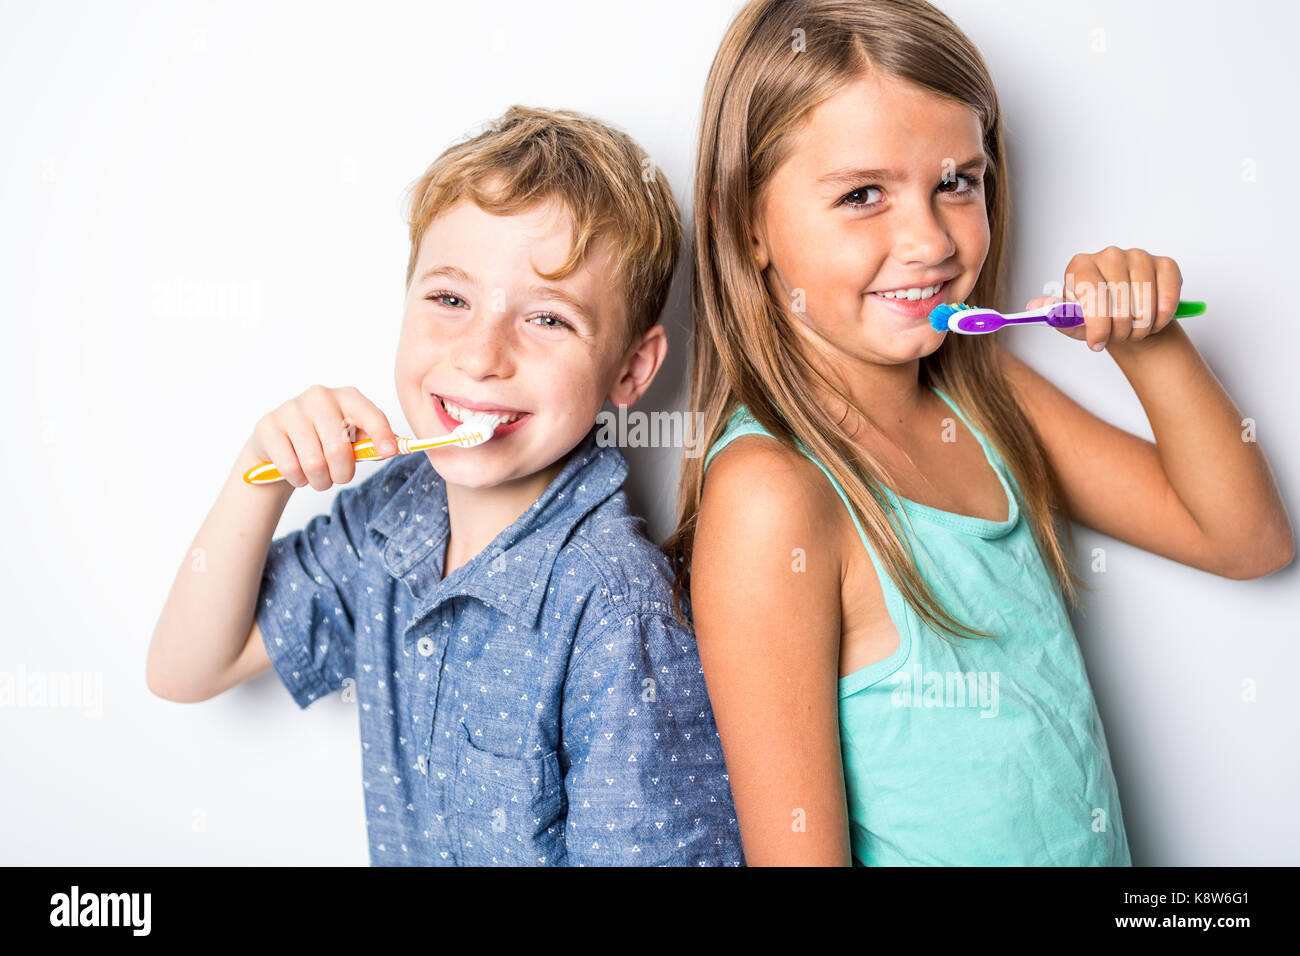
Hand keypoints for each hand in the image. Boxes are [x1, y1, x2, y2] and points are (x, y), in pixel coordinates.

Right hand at [247, 385, 399, 489]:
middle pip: (338, 449)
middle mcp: (319, 397)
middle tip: (338, 476)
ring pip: (314, 463)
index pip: (370, 414)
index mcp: (347, 397)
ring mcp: (291, 409)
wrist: (279, 443)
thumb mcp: (353, 438)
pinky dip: (298, 479)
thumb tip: (393, 447)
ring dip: (320, 480)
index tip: (389, 452)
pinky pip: (290, 468)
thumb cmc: (324, 440)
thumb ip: (374, 442)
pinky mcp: (268, 426)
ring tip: (318, 475)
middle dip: (342, 474)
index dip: (382, 435)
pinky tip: (298, 471)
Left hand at [1025, 246, 1183, 351]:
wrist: (1125, 316)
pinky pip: (1168, 296)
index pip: (1091, 293)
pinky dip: (1162, 317)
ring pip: (1145, 301)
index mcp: (1080, 265)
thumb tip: (1033, 308)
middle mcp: (1109, 255)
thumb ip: (1056, 315)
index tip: (1097, 343)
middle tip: (1117, 338)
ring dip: (1141, 327)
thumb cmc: (1095, 316)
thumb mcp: (1072, 321)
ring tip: (1133, 331)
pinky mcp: (1164, 263)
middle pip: (1119, 301)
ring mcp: (1138, 256)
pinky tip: (1153, 321)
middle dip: (1119, 330)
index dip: (1097, 324)